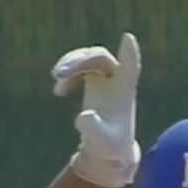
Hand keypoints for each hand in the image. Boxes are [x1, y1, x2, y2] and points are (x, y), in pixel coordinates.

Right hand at [51, 33, 141, 187]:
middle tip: (58, 73)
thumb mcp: (101, 144)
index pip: (130, 68)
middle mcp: (118, 81)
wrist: (108, 150)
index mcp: (125, 93)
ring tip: (56, 77)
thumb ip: (94, 131)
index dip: (129, 54)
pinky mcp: (95, 80)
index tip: (128, 37)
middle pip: (101, 57)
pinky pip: (80, 66)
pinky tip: (59, 92)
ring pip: (89, 57)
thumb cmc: (109, 148)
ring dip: (70, 63)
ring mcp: (107, 79)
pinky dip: (67, 75)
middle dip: (79, 60)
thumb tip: (84, 116)